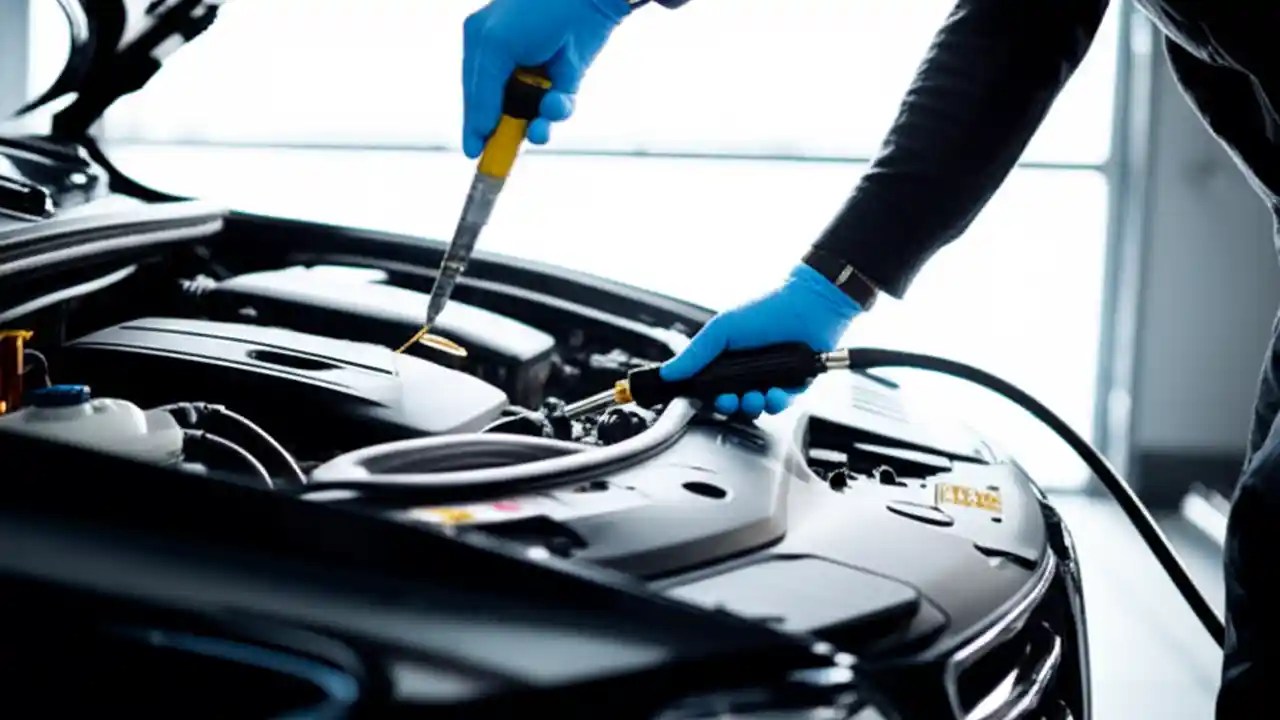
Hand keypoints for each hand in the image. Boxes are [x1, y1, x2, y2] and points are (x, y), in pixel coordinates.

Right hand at [462, 0, 630, 157]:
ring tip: (538, 130)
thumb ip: (483, 92)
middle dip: (505, 130)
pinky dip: (557, 110)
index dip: (473, 124)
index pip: (474, 94)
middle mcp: (507, 62)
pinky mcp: (566, 78)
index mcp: (481, 48)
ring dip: (535, 125)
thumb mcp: (494, 48)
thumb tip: (479, 132)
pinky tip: (557, 102)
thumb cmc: (531, 12)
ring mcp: (537, 72)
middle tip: (503, 154)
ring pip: (531, 114)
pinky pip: (557, 107)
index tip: (473, 153)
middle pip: (501, 110)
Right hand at [660, 264, 863, 418]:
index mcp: (725, 360)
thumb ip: (694, 354)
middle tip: (729, 399)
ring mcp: (768, 380)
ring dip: (752, 406)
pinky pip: (779, 405)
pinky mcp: (791, 387)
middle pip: (729, 403)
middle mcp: (745, 372)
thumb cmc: (764, 311)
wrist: (808, 308)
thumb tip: (667, 372)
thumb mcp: (721, 330)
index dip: (705, 397)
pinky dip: (776, 402)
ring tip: (755, 395)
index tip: (704, 398)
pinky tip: (775, 392)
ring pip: (754, 408)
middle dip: (728, 405)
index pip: (708, 388)